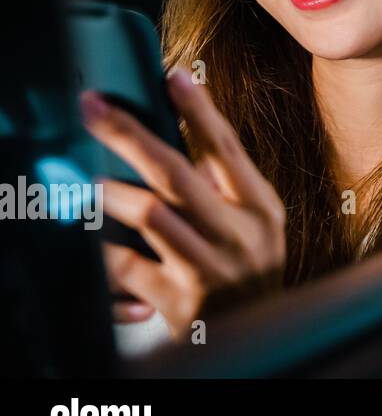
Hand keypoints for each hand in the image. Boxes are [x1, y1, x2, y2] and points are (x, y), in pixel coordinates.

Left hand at [81, 70, 285, 342]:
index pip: (227, 148)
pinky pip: (128, 266)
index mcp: (261, 207)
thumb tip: (179, 127)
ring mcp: (210, 268)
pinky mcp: (180, 301)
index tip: (172, 75)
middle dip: (130, 135)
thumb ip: (224, 185)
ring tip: (86, 178)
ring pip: (151, 215)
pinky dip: (103, 248)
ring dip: (111, 191)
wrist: (259, 339)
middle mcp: (239, 234)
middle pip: (177, 172)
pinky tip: (87, 234)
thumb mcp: (255, 225)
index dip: (199, 109)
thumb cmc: (249, 273)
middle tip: (95, 109)